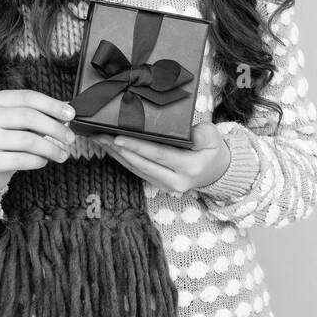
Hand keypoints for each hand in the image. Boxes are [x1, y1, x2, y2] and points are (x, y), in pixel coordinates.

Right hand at [0, 90, 74, 193]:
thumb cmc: (7, 140)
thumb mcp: (20, 123)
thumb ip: (40, 115)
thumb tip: (67, 112)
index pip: (28, 97)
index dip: (52, 105)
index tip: (71, 114)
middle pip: (29, 117)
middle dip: (55, 128)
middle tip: (70, 138)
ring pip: (27, 140)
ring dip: (51, 148)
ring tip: (62, 154)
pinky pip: (21, 159)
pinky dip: (38, 160)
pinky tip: (43, 161)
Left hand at [90, 121, 230, 193]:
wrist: (217, 172)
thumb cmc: (212, 150)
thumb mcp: (213, 137)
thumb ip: (200, 133)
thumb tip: (182, 131)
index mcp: (189, 168)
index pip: (158, 154)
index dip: (137, 146)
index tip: (117, 138)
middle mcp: (175, 181)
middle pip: (141, 164)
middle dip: (118, 150)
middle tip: (100, 136)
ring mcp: (165, 186)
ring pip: (136, 169)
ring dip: (116, 155)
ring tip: (100, 140)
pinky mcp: (158, 184)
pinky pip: (137, 171)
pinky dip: (122, 160)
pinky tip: (111, 149)